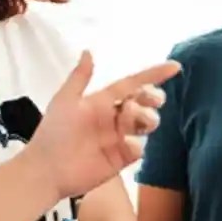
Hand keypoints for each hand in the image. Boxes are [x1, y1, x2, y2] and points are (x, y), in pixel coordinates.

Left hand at [27, 51, 180, 199]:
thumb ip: (80, 77)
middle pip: (144, 103)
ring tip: (133, 120)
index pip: (133, 84)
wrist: (47, 169)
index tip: (175, 67)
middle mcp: (114, 118)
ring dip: (146, 118)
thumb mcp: (65, 100)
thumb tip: (88, 51)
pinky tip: (125, 145)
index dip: (154, 75)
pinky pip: (139, 149)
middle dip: (152, 98)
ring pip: (146, 123)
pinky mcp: (121, 159)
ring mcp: (119, 138)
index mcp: (102, 102)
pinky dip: (136, 145)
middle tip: (151, 100)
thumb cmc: (53, 133)